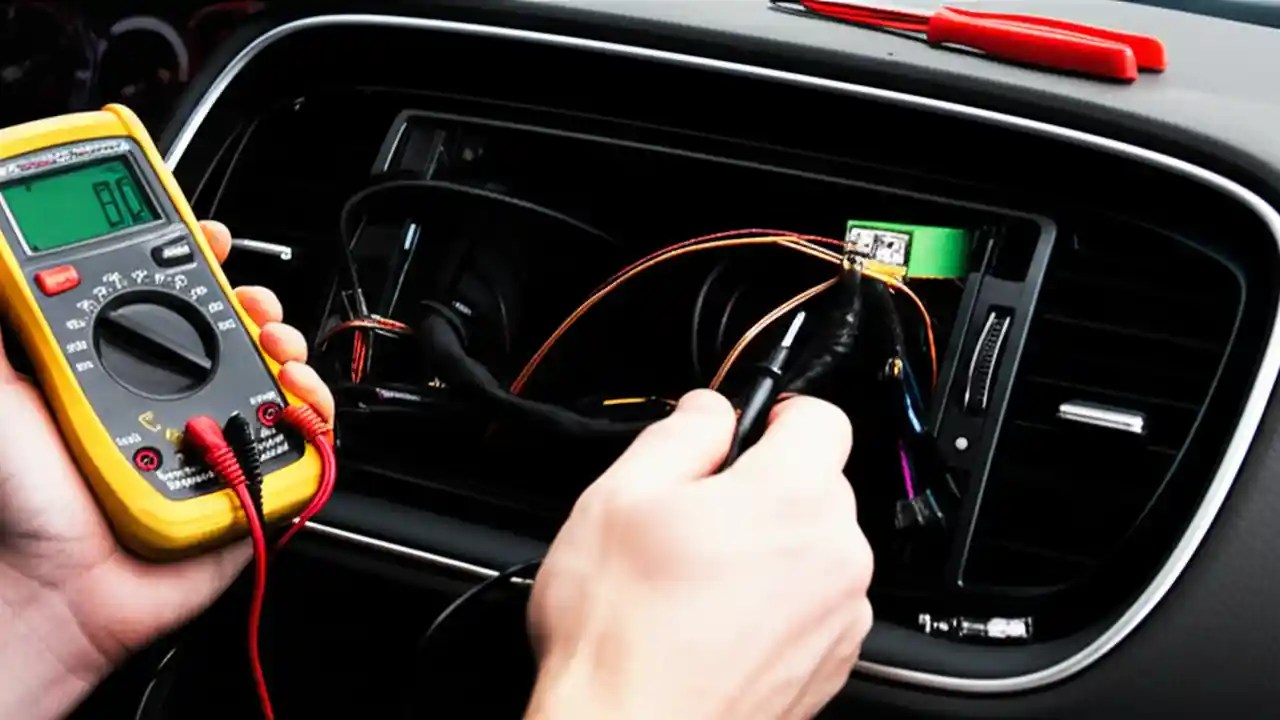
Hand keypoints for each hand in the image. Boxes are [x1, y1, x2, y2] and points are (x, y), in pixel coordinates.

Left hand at [0, 221, 332, 719]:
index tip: (204, 234)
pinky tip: (293, 397)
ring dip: (289, 348)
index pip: (169, 296)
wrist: (55, 588)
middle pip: (237, 329)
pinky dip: (313, 411)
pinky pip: (302, 441)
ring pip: (276, 375)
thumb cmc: (20, 504)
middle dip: (257, 301)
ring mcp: (219, 437)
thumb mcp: (1, 394)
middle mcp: (176, 397)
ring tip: (274, 347)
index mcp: (123, 367)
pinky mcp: (253, 480)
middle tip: (249, 302)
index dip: (194, 259)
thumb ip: (8, 325)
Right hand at [525, 390, 872, 719]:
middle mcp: (835, 554)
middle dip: (763, 488)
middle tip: (693, 517)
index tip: (743, 433)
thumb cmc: (622, 632)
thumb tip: (707, 411)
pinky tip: (714, 621)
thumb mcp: (620, 496)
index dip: (776, 415)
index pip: (822, 417)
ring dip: (771, 550)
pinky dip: (776, 604)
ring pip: (815, 548)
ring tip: (696, 581)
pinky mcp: (830, 664)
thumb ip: (680, 433)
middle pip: (818, 485)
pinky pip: (814, 605)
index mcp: (792, 497)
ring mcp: (839, 617)